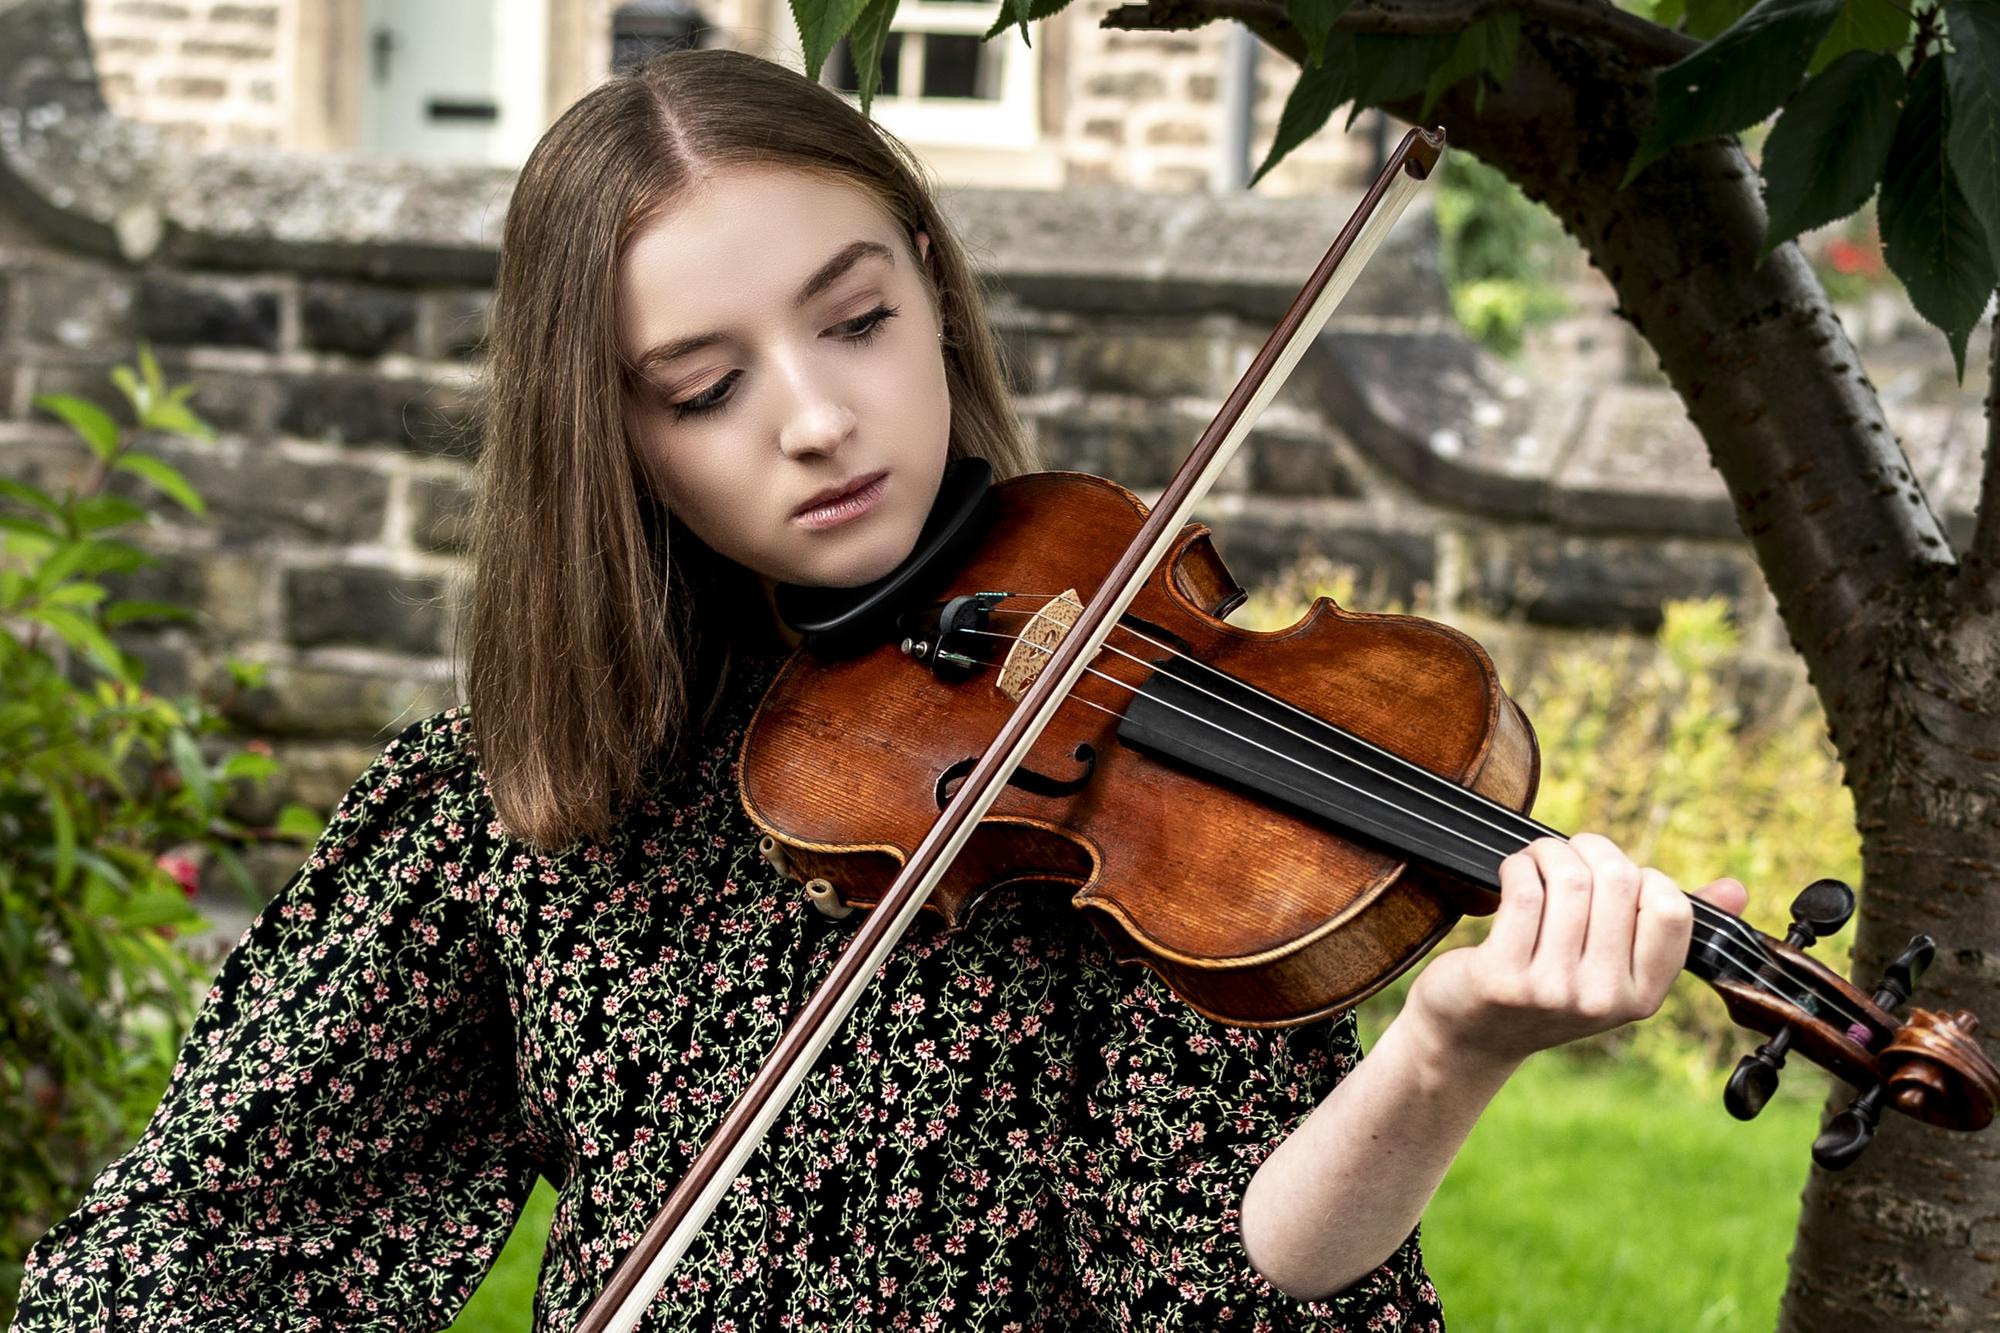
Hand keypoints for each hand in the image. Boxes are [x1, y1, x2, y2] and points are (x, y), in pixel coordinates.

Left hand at [1404, 833, 1749, 1067]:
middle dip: (1590, 850)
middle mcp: (1604, 998)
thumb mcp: (1614, 967)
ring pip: (1569, 880)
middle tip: (1568, 853)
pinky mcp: (1504, 978)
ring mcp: (1554, 991)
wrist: (1473, 1033)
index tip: (1615, 878)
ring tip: (1537, 860)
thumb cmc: (1550, 984)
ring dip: (1548, 852)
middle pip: (1618, 882)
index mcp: (1644, 996)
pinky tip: (1514, 873)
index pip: (1671, 910)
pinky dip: (1519, 865)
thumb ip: (1669, 926)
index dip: (1643, 876)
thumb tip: (1737, 888)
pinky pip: (1525, 889)